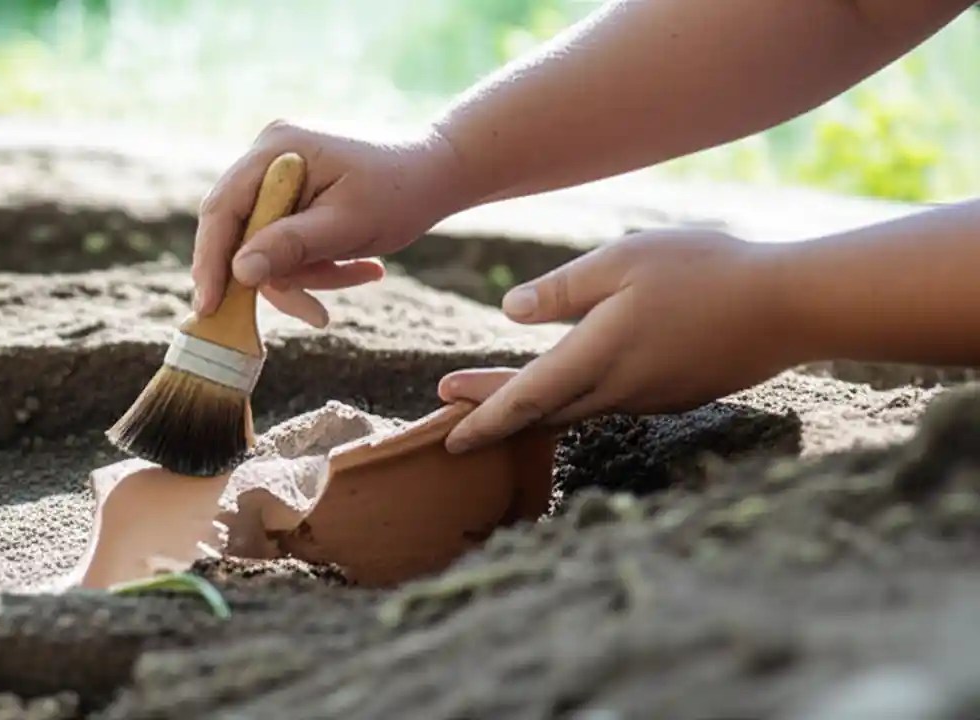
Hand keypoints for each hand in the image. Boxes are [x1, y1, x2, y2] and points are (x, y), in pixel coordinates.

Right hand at [191, 120, 462, 326]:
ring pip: (269, 245)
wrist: (440, 173)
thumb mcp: (348, 225)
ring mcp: (281, 174)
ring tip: (366, 273)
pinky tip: (364, 266)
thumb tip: (239, 272)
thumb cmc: (401, 192)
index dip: (211, 261)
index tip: (208, 309)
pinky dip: (320, 263)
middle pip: (243, 232)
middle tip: (317, 313)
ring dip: (312, 274)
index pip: (222, 209)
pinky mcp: (296, 194)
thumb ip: (292, 246)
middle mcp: (270, 154)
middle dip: (283, 277)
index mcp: (277, 148)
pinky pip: (289, 240)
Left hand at [440, 230, 795, 452]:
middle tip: (446, 419)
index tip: (446, 433)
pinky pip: (608, 402)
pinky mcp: (672, 394)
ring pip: (574, 409)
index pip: (524, 397)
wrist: (789, 307)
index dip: (482, 415)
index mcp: (596, 355)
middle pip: (540, 410)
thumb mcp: (625, 260)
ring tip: (497, 398)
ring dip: (530, 407)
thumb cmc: (705, 270)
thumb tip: (509, 311)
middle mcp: (616, 389)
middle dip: (491, 414)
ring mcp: (647, 397)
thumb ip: (564, 289)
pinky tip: (569, 384)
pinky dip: (573, 399)